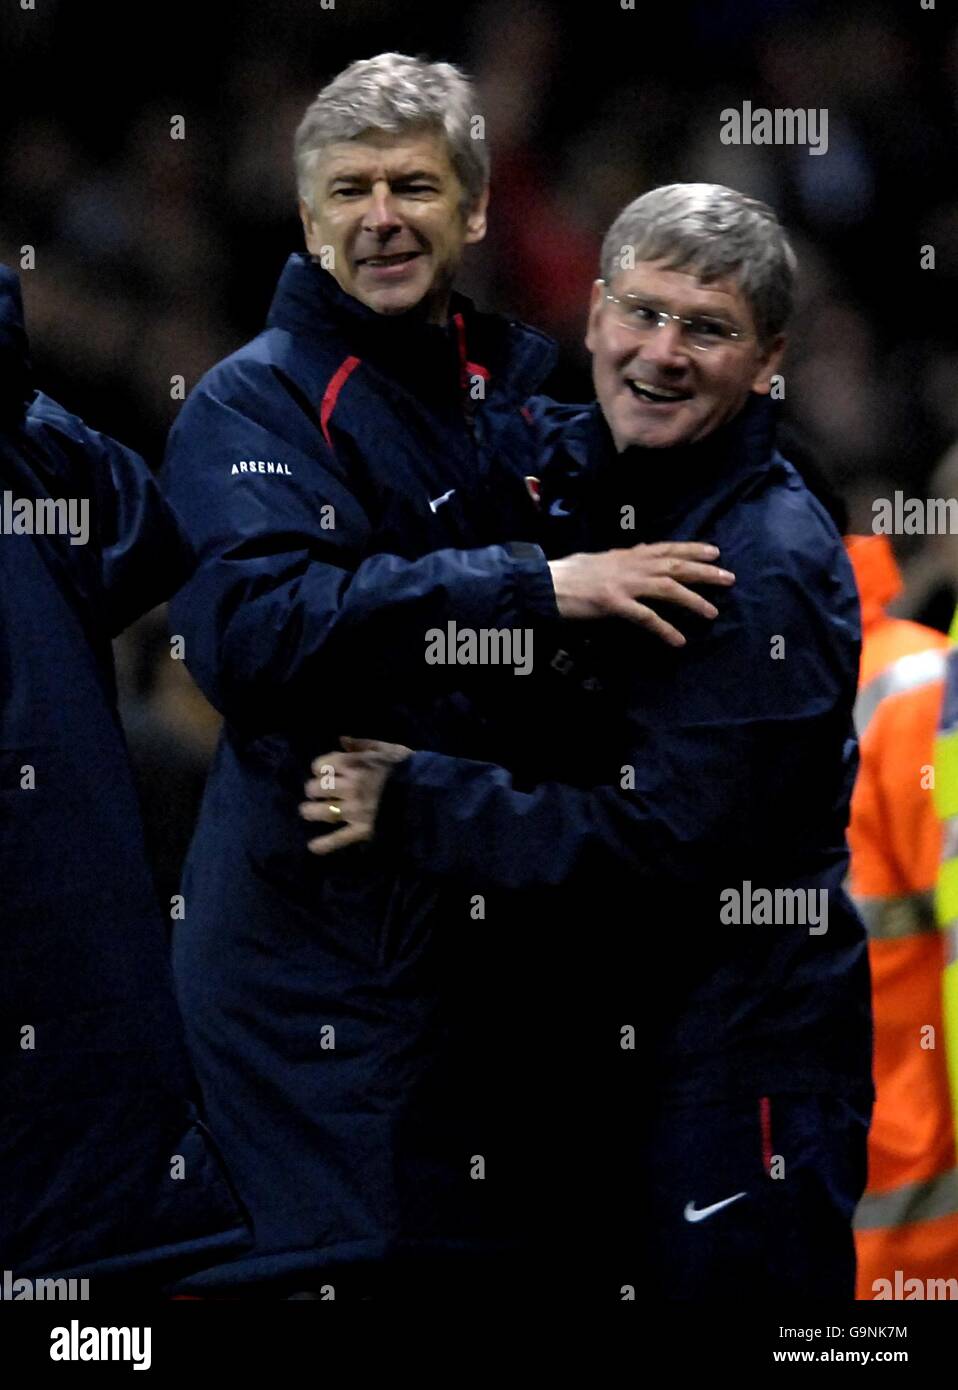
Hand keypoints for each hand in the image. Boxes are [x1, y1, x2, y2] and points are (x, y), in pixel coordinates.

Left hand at [299, 736, 412, 854]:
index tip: (326, 772)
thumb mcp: (388, 749)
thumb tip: (341, 740)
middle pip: (315, 788)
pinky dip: (324, 844)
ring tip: (311, 812)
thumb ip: (363, 744)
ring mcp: (353, 810)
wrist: (428, 794)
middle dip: (314, 790)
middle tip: (320, 793)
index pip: (319, 766)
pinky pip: (338, 839)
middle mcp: (348, 786)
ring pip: (319, 812)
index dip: (320, 769)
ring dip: (311, 812)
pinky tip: (313, 847)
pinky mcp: (361, 830)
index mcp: (352, 764)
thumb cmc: (408, 768)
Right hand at [547, 542, 734, 646]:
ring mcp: (624, 584)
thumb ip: (624, 558)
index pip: (666, 548)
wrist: (547, 583)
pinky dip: (664, 629)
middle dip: (704, 572)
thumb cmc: (571, 573)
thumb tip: (640, 551)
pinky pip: (645, 618)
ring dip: (693, 600)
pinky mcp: (614, 603)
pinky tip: (678, 640)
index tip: (714, 551)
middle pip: (675, 566)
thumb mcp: (602, 559)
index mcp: (627, 555)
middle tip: (728, 578)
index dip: (692, 549)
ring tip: (712, 612)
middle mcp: (631, 565)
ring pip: (667, 588)